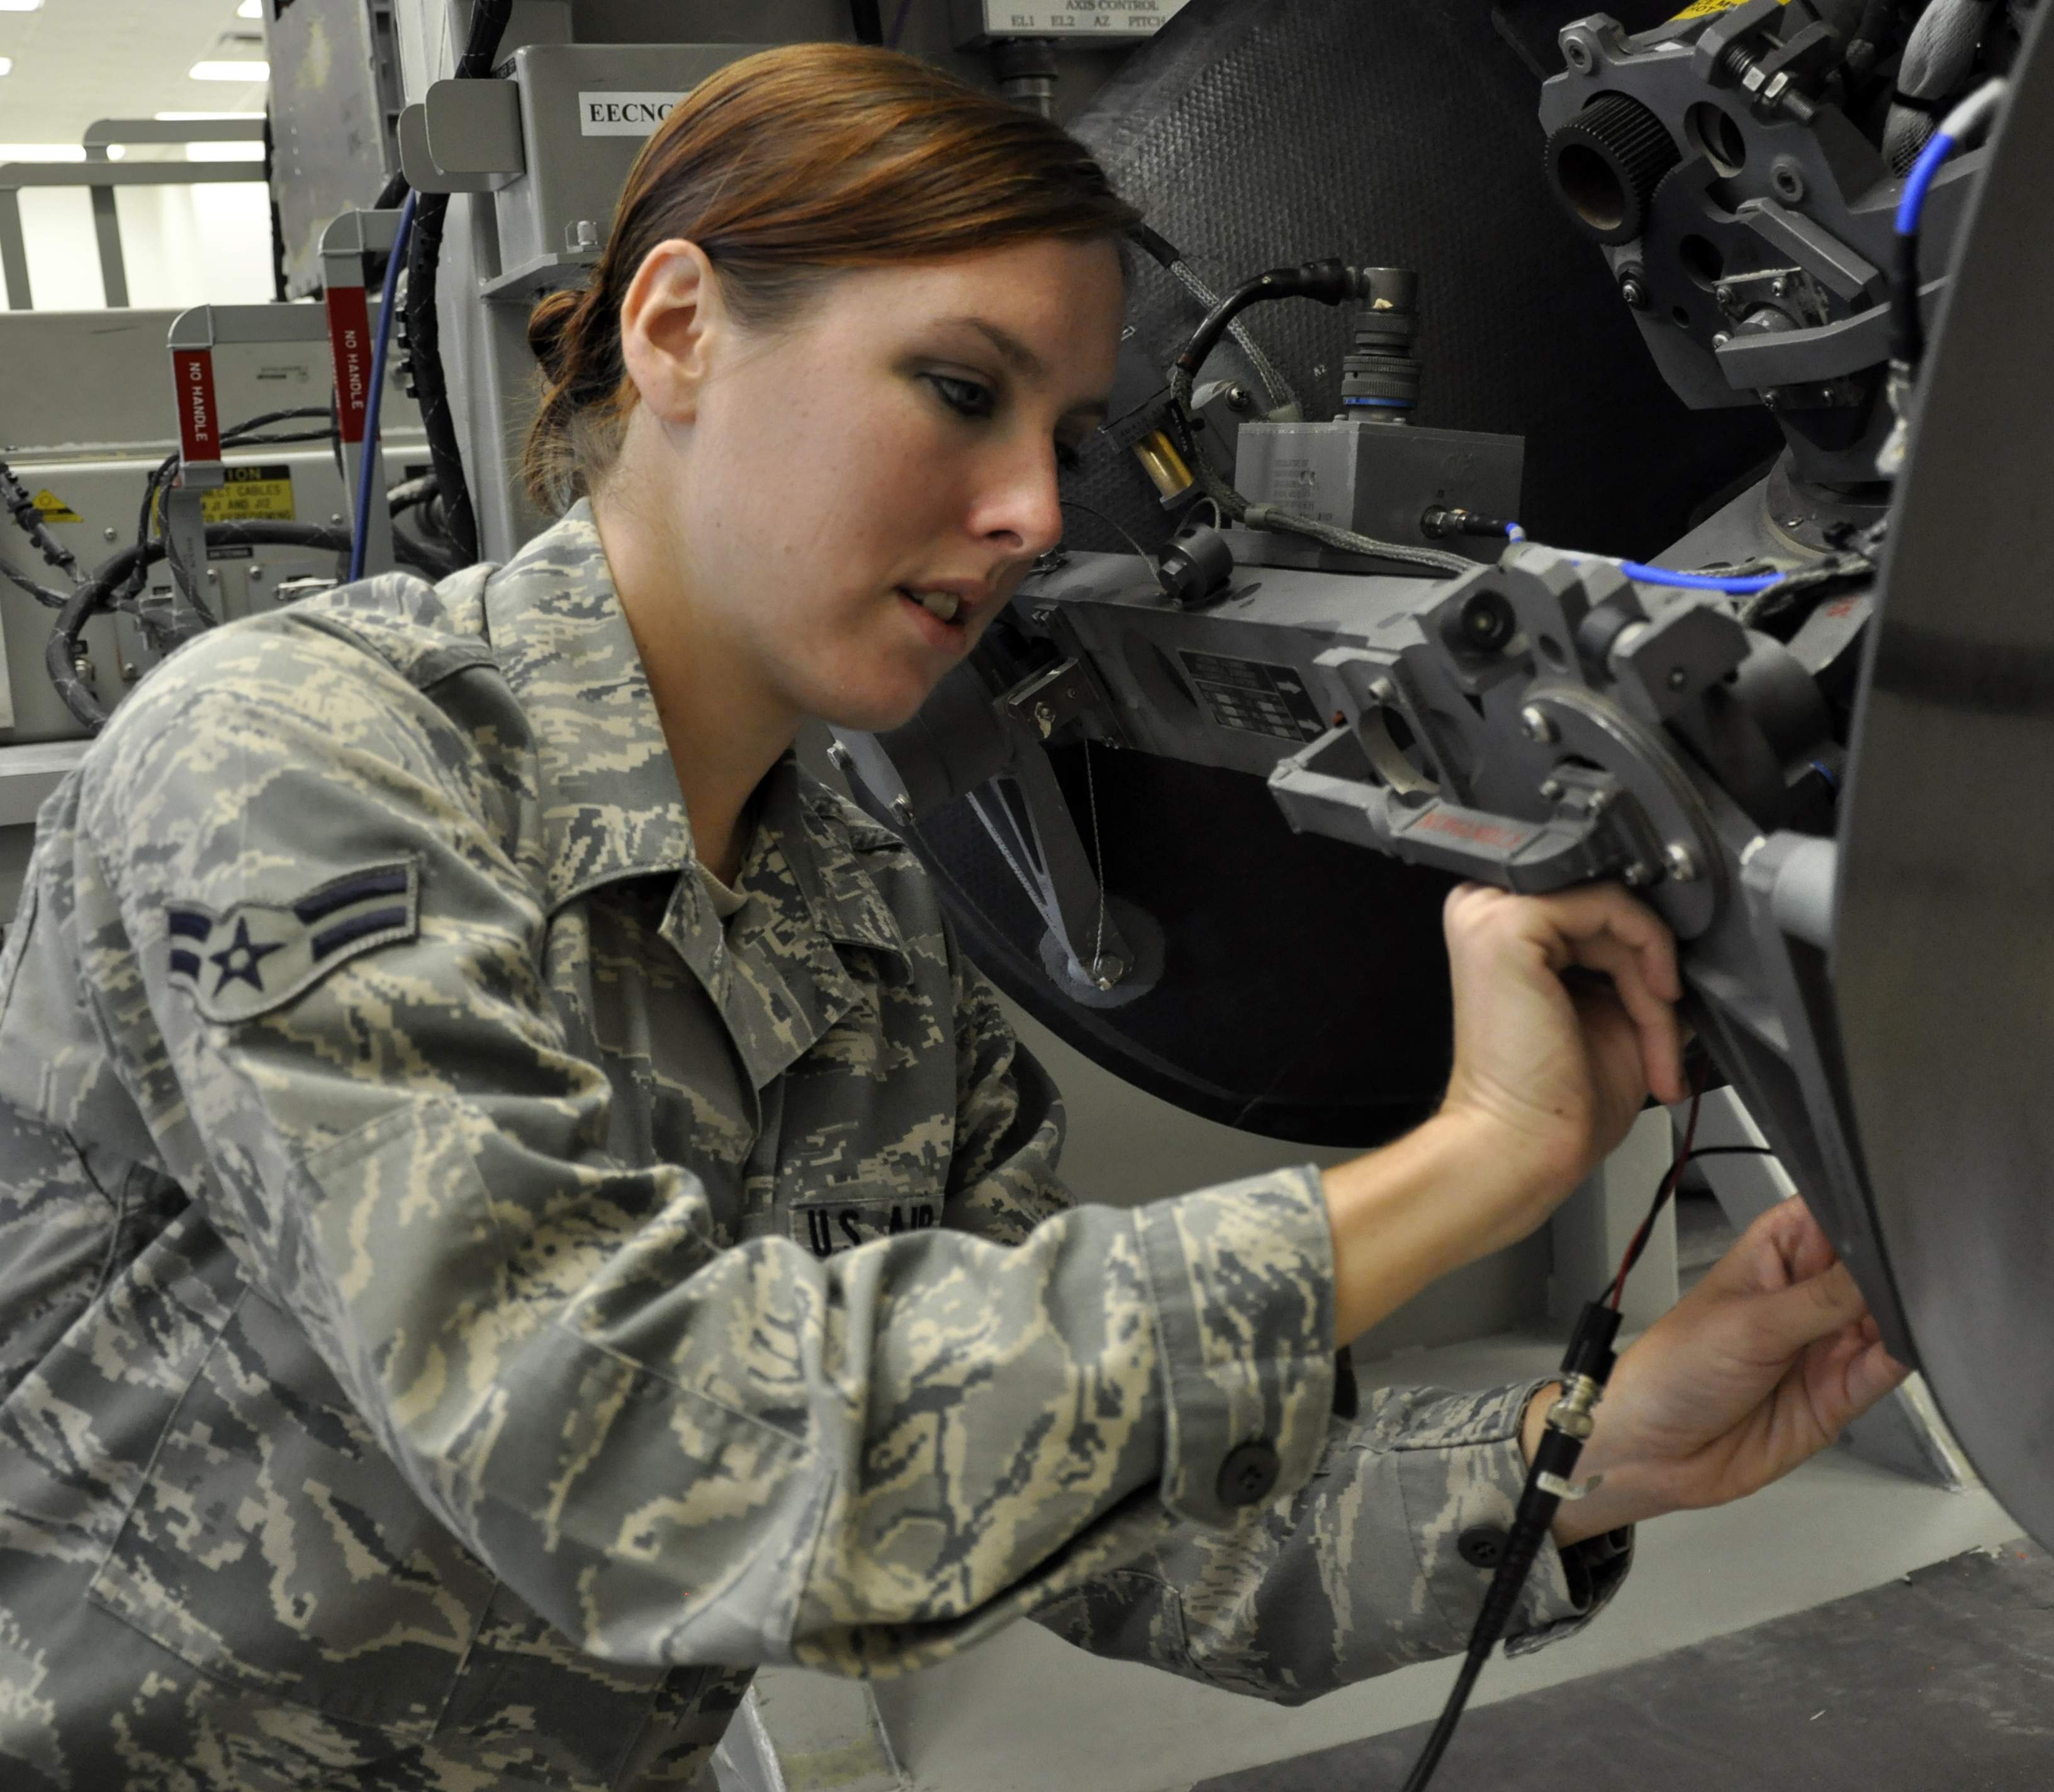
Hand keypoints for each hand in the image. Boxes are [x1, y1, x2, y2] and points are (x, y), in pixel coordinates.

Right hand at [1440, 882, 1687, 1204]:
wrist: (1524, 1145)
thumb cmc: (1554, 1099)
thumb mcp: (1613, 1018)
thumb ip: (1634, 971)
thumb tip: (1683, 954)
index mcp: (1502, 935)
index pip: (1591, 913)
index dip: (1640, 951)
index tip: (1667, 1003)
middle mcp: (1486, 913)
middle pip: (1603, 910)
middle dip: (1650, 973)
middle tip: (1666, 1039)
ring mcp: (1491, 913)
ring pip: (1613, 908)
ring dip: (1653, 980)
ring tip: (1658, 1045)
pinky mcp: (1508, 923)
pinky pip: (1610, 905)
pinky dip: (1651, 951)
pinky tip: (1657, 1002)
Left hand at [1540, 1196, 1909, 1545]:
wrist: (1654, 1453)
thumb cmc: (1674, 1368)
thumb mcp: (1749, 1324)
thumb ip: (1822, 1298)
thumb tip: (1880, 1261)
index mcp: (1776, 1253)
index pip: (1834, 1212)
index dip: (1867, 1206)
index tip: (1905, 1204)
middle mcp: (1808, 1294)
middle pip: (1871, 1265)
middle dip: (1897, 1262)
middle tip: (1928, 1259)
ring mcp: (1827, 1343)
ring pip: (1888, 1315)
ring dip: (1909, 1309)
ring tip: (1928, 1299)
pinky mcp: (1841, 1392)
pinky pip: (1887, 1368)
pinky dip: (1908, 1356)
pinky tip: (1918, 1342)